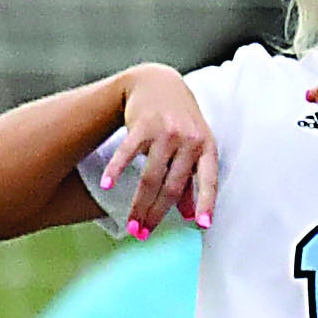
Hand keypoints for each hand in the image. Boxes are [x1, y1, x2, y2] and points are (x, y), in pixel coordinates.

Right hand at [99, 65, 216, 236]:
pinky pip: (127, 153)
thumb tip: (190, 217)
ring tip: (131, 225)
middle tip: (144, 234)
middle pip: (172, 186)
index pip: (209, 180)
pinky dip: (116, 170)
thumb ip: (191, 181)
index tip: (202, 225)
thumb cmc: (180, 121)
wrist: (158, 82)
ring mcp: (165, 131)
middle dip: (157, 214)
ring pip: (150, 176)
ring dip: (139, 204)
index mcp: (206, 148)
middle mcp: (188, 140)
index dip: (206, 203)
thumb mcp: (193, 147)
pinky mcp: (141, 124)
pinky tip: (108, 186)